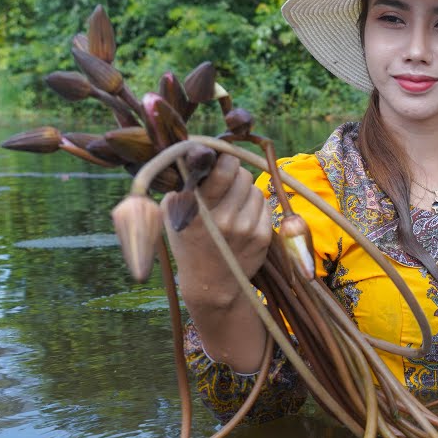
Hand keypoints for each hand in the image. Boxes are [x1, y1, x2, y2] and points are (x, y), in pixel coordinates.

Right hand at [163, 152, 271, 291]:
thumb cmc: (188, 242)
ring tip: (232, 204)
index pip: (223, 169)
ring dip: (245, 191)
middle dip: (235, 174)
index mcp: (198, 210)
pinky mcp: (262, 237)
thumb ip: (182, 184)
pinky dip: (255, 207)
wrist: (210, 284)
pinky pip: (265, 206)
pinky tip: (242, 217)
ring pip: (255, 189)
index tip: (220, 158)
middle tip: (226, 182)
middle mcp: (223, 219)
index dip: (224, 158)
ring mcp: (245, 229)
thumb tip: (195, 152)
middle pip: (242, 175)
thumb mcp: (173, 214)